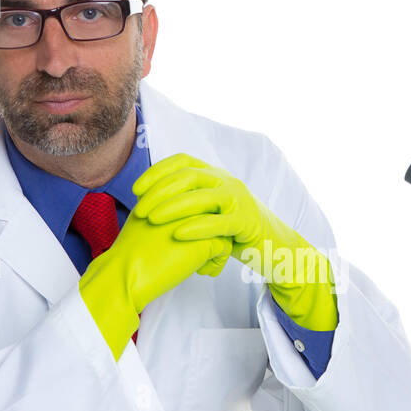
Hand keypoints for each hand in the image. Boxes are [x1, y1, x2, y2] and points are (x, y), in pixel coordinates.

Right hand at [79, 212, 230, 358]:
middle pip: (212, 212)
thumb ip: (158, 208)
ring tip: (203, 264)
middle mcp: (186, 203)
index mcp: (170, 194)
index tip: (188, 239)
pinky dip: (217, 262)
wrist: (125, 273)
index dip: (197, 219)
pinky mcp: (204, 241)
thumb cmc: (129, 253)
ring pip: (222, 229)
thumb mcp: (141, 219)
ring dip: (216, 247)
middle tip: (201, 252)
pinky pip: (224, 248)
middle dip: (211, 230)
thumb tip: (172, 214)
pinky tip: (202, 272)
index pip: (197, 200)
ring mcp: (197, 221)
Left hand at [132, 154, 337, 330]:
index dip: (157, 172)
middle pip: (188, 177)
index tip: (136, 190)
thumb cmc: (233, 232)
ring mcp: (238, 200)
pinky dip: (197, 227)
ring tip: (152, 219)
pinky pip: (219, 222)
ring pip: (202, 197)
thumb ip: (186, 203)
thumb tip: (149, 204)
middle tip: (141, 209)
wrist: (274, 247)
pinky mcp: (247, 222)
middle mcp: (226, 181)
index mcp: (215, 175)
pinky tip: (178, 234)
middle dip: (159, 191)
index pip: (182, 162)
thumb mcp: (209, 212)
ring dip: (172, 206)